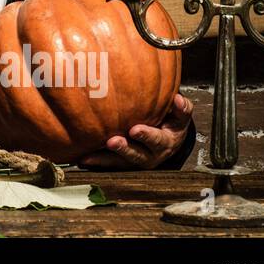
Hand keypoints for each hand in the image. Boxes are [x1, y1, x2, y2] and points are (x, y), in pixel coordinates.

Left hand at [76, 93, 193, 169]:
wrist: (168, 141)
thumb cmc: (172, 123)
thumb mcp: (180, 117)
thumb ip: (182, 109)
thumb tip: (178, 99)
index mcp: (164, 143)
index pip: (156, 140)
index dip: (147, 136)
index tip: (135, 129)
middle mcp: (149, 156)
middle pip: (136, 155)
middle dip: (124, 149)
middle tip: (112, 142)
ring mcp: (134, 161)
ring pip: (119, 163)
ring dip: (104, 160)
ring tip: (89, 158)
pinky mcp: (121, 163)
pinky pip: (107, 165)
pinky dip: (95, 162)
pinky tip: (81, 159)